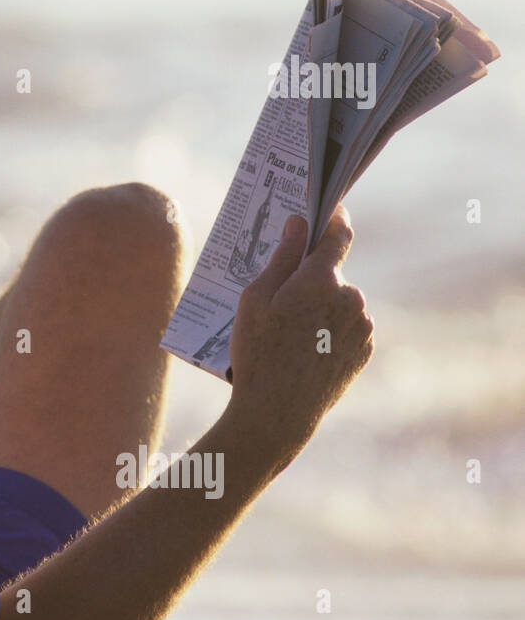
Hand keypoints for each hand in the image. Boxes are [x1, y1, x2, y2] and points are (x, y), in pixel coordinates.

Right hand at [228, 205, 373, 458]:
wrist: (277, 413)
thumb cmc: (257, 353)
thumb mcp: (255, 299)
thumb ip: (282, 257)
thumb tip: (299, 222)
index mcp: (321, 280)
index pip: (338, 234)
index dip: (332, 216)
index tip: (326, 207)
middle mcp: (350, 297)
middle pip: (331, 273)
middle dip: (310, 278)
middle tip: (279, 297)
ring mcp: (362, 326)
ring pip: (340, 301)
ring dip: (320, 306)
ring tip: (288, 333)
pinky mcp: (365, 350)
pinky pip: (347, 327)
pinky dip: (329, 330)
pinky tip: (303, 349)